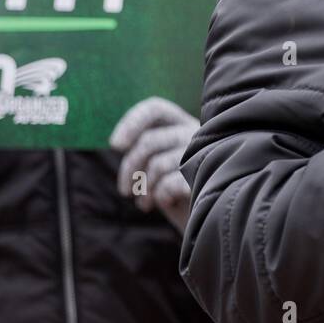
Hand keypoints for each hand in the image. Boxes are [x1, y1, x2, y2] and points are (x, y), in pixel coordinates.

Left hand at [110, 97, 196, 232]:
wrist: (207, 214)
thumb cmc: (177, 189)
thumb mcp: (159, 164)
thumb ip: (145, 149)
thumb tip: (119, 143)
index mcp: (182, 124)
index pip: (155, 108)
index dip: (131, 122)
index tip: (115, 145)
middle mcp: (194, 133)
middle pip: (148, 141)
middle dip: (129, 168)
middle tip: (125, 190)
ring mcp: (204, 154)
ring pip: (157, 165)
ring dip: (144, 188)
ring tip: (145, 202)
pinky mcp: (206, 179)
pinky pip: (168, 184)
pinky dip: (160, 197)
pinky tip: (166, 202)